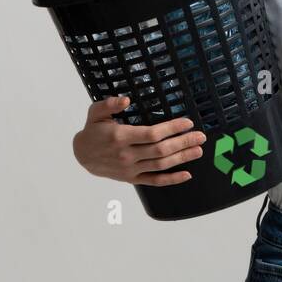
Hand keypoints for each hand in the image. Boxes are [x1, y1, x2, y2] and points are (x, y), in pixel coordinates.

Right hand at [72, 96, 206, 185]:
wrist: (81, 155)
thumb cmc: (92, 130)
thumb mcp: (96, 112)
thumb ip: (110, 104)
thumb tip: (126, 100)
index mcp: (120, 137)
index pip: (152, 134)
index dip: (172, 128)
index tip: (187, 123)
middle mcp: (126, 155)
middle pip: (161, 150)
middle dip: (183, 142)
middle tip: (200, 136)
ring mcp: (130, 169)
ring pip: (161, 165)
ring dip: (182, 158)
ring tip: (198, 150)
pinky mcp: (132, 179)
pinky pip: (155, 181)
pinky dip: (172, 180)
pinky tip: (186, 175)